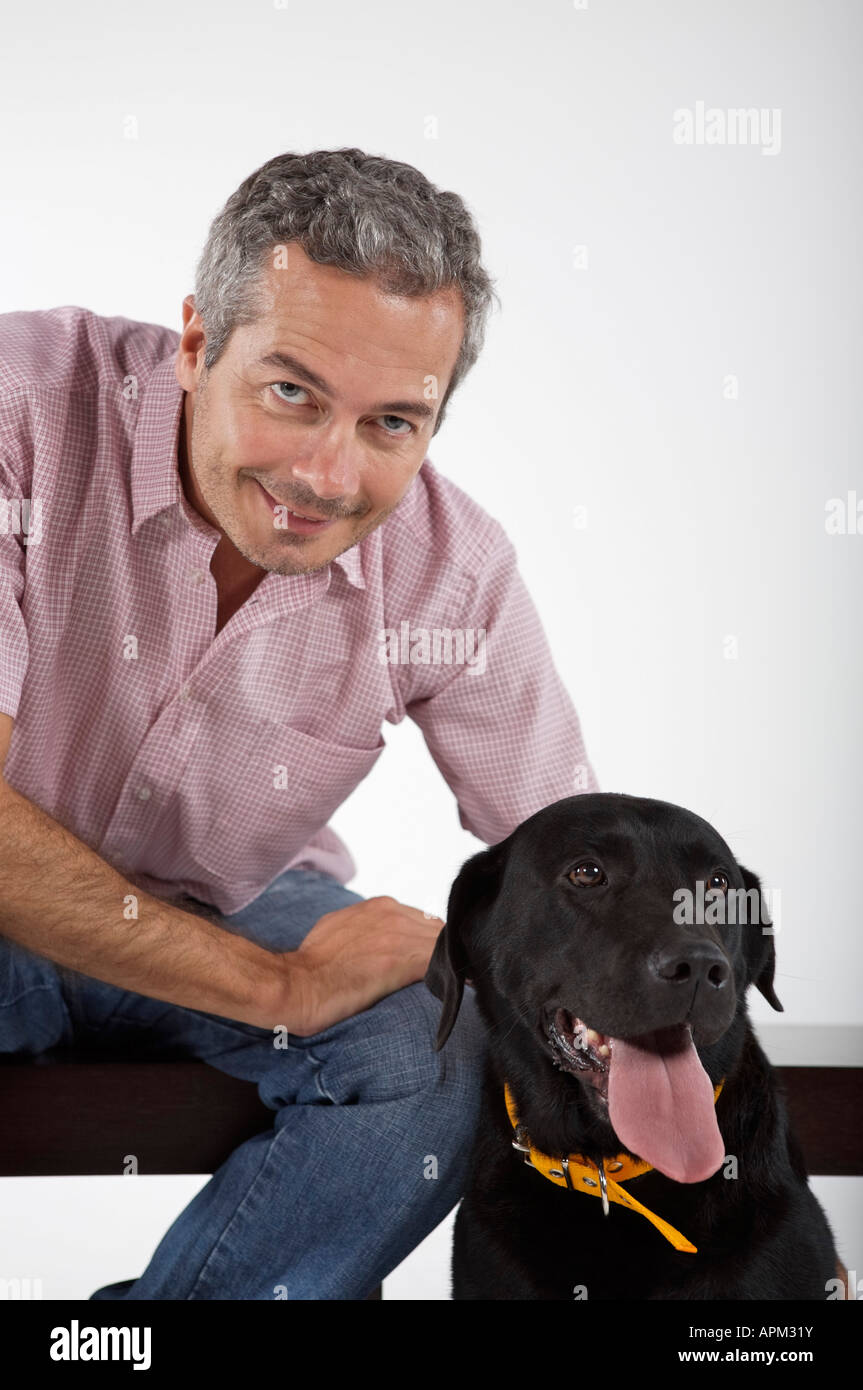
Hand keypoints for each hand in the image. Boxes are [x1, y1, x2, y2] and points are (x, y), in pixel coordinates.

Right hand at [283, 896, 443, 1035]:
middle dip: (438, 951)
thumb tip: (377, 941)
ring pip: (441, 945)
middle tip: (439, 976)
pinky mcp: (404, 960)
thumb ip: (364, 927)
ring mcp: (400, 935)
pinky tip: (446, 990)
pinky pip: (440, 963)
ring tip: (446, 985)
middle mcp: (393, 913)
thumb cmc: (311, 966)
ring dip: (444, 964)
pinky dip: (446, 977)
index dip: (425, 942)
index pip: (420, 920)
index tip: (426, 961)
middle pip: (435, 930)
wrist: (297, 984)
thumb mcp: (337, 929)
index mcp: (379, 906)